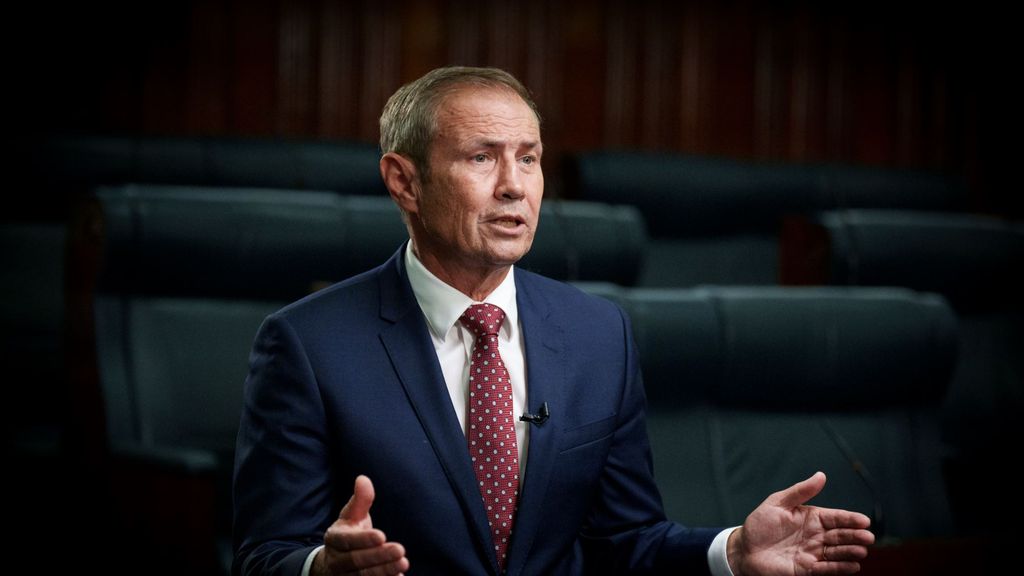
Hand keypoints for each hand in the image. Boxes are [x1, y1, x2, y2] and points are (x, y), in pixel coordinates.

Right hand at [312, 475, 409, 575]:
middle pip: (356, 561)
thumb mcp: (352, 516)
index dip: (363, 539)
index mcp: (334, 539)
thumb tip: (363, 479)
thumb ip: (360, 500)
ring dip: (384, 571)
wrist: (334, 562)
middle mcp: (336, 560)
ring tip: (403, 564)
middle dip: (379, 557)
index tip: (382, 536)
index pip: (347, 541)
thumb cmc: (348, 533)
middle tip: (400, 551)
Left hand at [727, 472, 873, 575]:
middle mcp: (816, 536)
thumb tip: (821, 475)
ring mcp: (812, 553)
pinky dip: (840, 568)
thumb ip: (800, 491)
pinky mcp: (807, 569)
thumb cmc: (759, 525)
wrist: (744, 549)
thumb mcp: (777, 502)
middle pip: (841, 535)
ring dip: (850, 552)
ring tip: (861, 551)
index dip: (850, 519)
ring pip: (837, 553)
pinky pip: (826, 569)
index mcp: (812, 518)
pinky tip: (852, 566)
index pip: (836, 517)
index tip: (864, 521)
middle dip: (855, 536)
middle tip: (867, 537)